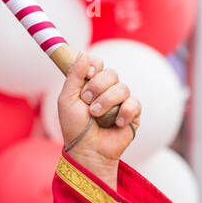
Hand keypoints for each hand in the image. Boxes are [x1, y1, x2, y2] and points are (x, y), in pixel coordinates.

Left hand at [57, 51, 140, 186]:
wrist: (88, 150)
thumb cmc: (75, 127)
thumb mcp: (67, 99)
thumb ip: (74, 74)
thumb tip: (84, 52)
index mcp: (90, 84)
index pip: (97, 63)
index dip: (93, 67)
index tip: (87, 76)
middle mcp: (106, 91)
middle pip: (111, 73)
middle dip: (97, 87)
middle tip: (88, 102)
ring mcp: (120, 102)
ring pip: (122, 88)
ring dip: (107, 102)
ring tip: (97, 116)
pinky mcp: (133, 114)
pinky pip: (134, 103)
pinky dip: (124, 112)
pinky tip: (116, 123)